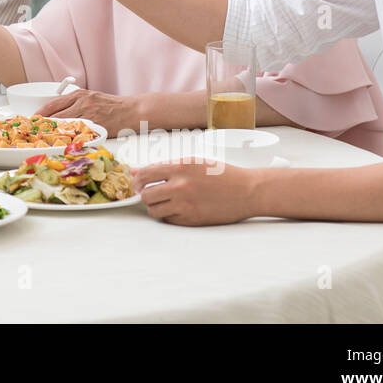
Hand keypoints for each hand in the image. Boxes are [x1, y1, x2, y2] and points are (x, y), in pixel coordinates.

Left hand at [39, 88, 142, 137]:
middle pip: (55, 116)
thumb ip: (75, 104)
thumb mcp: (91, 98)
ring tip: (46, 140)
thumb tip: (57, 115)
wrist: (133, 111)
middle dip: (44, 126)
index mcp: (79, 95)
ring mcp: (89, 115)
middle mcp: (82, 103)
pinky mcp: (97, 127)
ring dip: (54, 134)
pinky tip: (64, 144)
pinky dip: (70, 140)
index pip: (52, 104)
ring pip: (65, 127)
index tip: (33, 121)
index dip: (40, 114)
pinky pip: (79, 135)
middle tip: (36, 134)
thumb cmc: (113, 106)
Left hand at [131, 158, 258, 225]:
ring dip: (156, 206)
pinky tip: (179, 208)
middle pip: (145, 195)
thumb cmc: (221, 174)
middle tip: (151, 193)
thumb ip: (163, 166)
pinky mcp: (192, 220)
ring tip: (166, 201)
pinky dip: (169, 215)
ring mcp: (185, 205)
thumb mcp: (193, 162)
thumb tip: (135, 171)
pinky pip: (168, 219)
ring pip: (154, 210)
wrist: (247, 191)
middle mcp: (180, 186)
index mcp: (180, 167)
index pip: (145, 174)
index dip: (137, 180)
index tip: (137, 183)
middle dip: (145, 194)